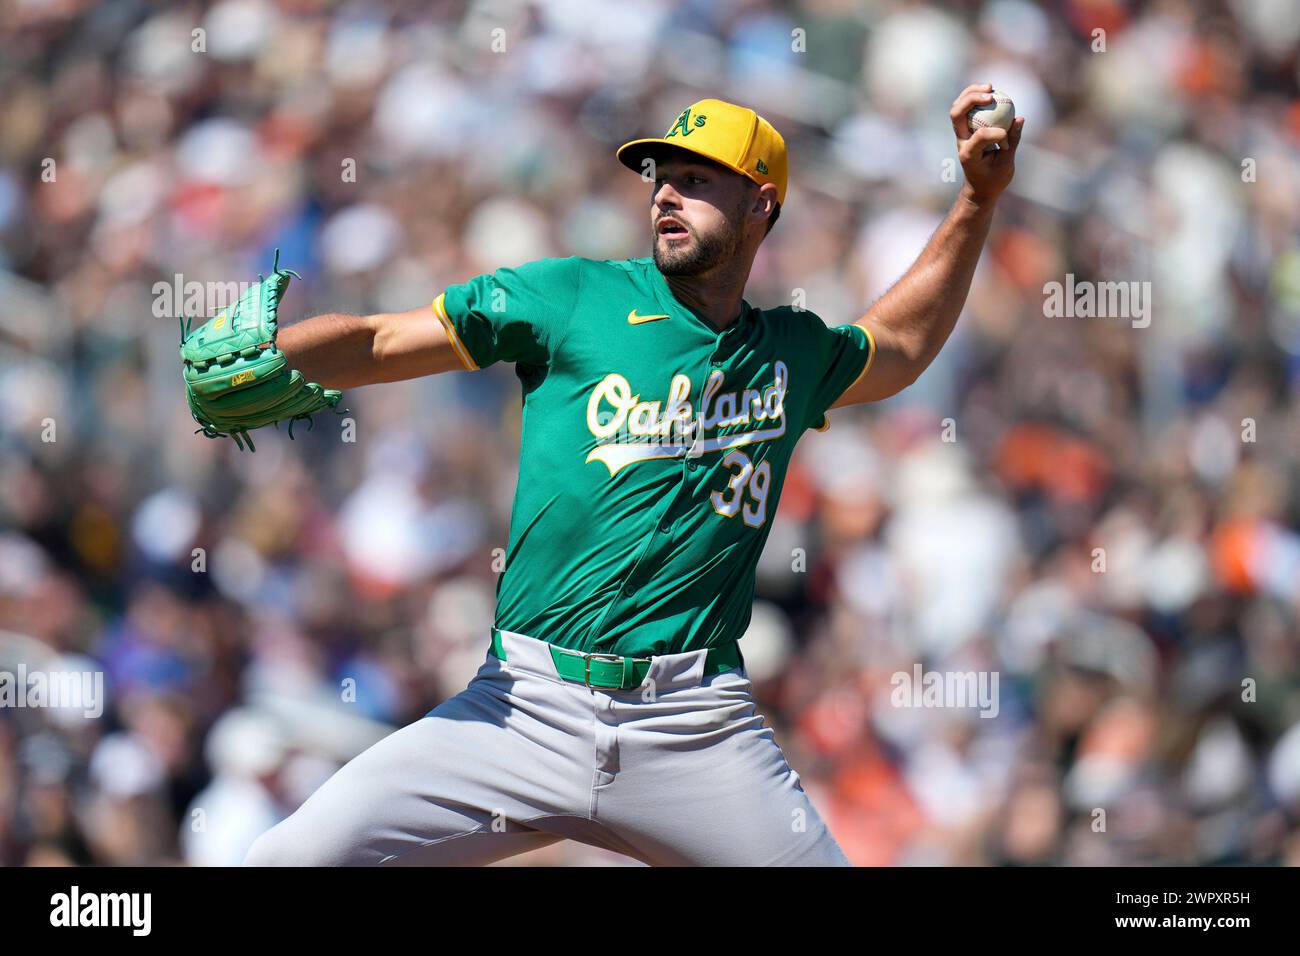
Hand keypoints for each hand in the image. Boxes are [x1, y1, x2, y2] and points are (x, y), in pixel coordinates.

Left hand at [950, 84, 1023, 207]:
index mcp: (968, 154)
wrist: (979, 187)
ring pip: (958, 107)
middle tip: (991, 94)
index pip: (980, 136)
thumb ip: (1013, 141)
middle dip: (972, 100)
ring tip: (991, 87)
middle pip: (957, 114)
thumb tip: (1020, 118)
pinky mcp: (967, 128)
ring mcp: (961, 133)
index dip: (997, 134)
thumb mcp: (1006, 165)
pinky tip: (991, 91)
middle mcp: (961, 141)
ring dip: (971, 93)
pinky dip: (976, 96)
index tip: (1007, 142)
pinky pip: (967, 107)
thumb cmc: (993, 179)